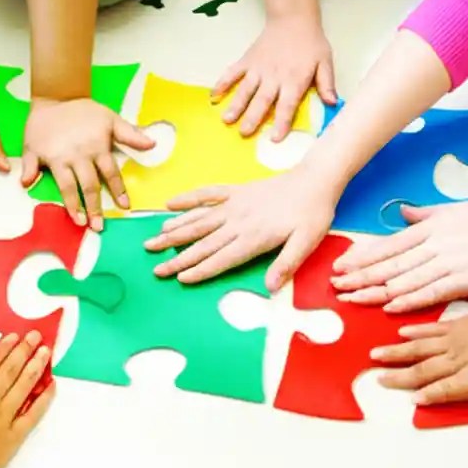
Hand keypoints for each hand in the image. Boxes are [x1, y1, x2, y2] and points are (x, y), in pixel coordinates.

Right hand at [0, 331, 53, 467]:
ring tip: (46, 352)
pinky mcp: (14, 437)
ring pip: (23, 387)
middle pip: (9, 370)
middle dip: (23, 350)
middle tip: (36, 335)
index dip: (0, 348)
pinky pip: (33, 414)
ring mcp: (4, 418)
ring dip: (36, 367)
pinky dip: (44, 399)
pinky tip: (52, 386)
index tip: (12, 336)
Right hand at [22, 97, 153, 230]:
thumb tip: (152, 144)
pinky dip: (29, 173)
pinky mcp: (37, 151)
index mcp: (96, 148)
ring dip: (72, 204)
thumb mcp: (110, 118)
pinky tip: (27, 184)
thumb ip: (131, 134)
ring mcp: (57, 155)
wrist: (56, 96)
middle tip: (98, 226)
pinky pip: (32, 164)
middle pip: (88, 185)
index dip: (118, 191)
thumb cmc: (85, 111)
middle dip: (94, 207)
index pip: (110, 173)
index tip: (124, 207)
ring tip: (78, 221)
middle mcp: (78, 155)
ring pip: (66, 184)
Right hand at [144, 170, 337, 289]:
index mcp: (254, 237)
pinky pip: (206, 194)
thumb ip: (286, 264)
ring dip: (174, 231)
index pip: (221, 258)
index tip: (179, 277)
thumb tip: (271, 288)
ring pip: (198, 220)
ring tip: (152, 241)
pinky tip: (169, 206)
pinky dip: (187, 200)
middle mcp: (238, 221)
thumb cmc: (312, 213)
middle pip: (203, 242)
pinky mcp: (235, 191)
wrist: (315, 179)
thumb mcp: (307, 242)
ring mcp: (234, 204)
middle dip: (177, 256)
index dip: (200, 269)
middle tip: (155, 267)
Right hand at [213, 14, 336, 139]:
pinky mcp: (248, 60)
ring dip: (235, 105)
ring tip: (226, 120)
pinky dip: (222, 83)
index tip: (275, 138)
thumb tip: (332, 102)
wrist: (293, 18)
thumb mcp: (325, 62)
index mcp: (294, 79)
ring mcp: (258, 68)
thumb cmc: (311, 43)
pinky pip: (233, 72)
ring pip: (245, 89)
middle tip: (244, 133)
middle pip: (262, 100)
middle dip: (253, 117)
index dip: (281, 122)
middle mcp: (274, 76)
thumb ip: (327, 83)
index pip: (287, 105)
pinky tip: (214, 96)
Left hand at [332, 203, 467, 312]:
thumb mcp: (460, 211)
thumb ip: (428, 213)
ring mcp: (448, 262)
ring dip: (374, 290)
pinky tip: (388, 306)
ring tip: (350, 299)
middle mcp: (435, 243)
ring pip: (403, 279)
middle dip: (359, 275)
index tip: (341, 266)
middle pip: (390, 263)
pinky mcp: (464, 280)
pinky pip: (430, 292)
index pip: (389, 244)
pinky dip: (407, 300)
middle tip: (335, 286)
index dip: (363, 256)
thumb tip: (402, 211)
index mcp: (432, 226)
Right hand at [372, 306, 467, 404]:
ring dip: (400, 348)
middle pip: (418, 361)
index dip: (402, 382)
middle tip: (372, 367)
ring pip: (421, 343)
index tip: (381, 382)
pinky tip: (407, 329)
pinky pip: (434, 326)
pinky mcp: (465, 322)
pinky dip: (418, 329)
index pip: (422, 379)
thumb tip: (418, 397)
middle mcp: (449, 352)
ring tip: (380, 349)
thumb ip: (448, 392)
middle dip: (395, 365)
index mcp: (453, 370)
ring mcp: (456, 335)